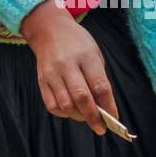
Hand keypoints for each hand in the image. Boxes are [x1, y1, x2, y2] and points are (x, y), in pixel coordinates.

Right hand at [21, 0, 117, 136]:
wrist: (48, 29)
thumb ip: (99, 79)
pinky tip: (71, 110)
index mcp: (86, 56)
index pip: (100, 86)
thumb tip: (104, 108)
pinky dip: (64, 113)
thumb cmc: (77, 43)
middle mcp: (67, 65)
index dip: (109, 106)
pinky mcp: (41, 80)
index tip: (114, 118)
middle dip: (93, 117)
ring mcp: (52, 73)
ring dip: (78, 116)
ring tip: (85, 116)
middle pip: (82, 97)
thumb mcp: (94, 53)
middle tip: (100, 127)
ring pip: (66, 104)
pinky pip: (52, 105)